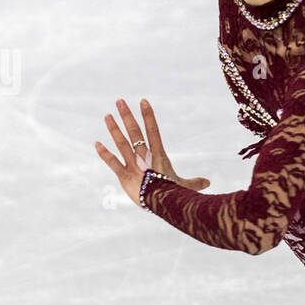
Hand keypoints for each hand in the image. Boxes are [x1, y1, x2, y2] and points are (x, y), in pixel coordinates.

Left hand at [95, 97, 210, 205]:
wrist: (164, 204)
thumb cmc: (176, 196)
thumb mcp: (186, 187)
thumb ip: (195, 183)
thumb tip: (208, 182)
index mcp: (159, 155)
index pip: (153, 130)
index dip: (148, 115)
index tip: (143, 101)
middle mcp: (145, 156)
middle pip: (135, 132)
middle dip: (127, 116)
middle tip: (119, 101)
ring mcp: (134, 165)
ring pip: (122, 143)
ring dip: (114, 129)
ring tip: (107, 115)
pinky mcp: (124, 176)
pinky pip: (112, 163)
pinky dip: (104, 153)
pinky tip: (96, 143)